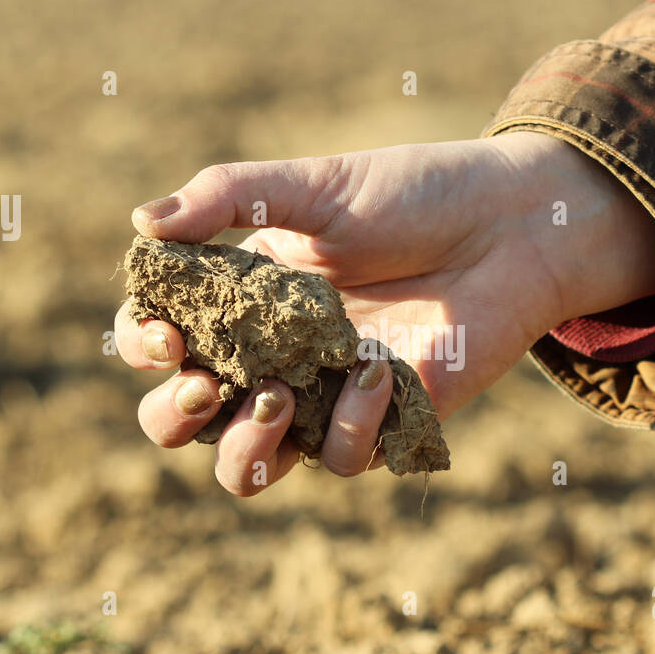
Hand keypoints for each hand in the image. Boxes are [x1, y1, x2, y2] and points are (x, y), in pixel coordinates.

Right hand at [113, 131, 654, 494]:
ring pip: (250, 469)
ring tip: (277, 398)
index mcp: (242, 298)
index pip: (161, 340)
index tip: (168, 335)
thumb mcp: (316, 184)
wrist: (513, 224)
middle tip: (207, 386)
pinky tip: (379, 369)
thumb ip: (229, 197)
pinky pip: (343, 458)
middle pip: (187, 423)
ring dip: (245, 449)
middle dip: (175, 419)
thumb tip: (142, 222)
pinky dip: (352, 424)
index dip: (145, 347)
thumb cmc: (413, 196)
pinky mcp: (383, 424)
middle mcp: (272, 356)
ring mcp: (324, 397)